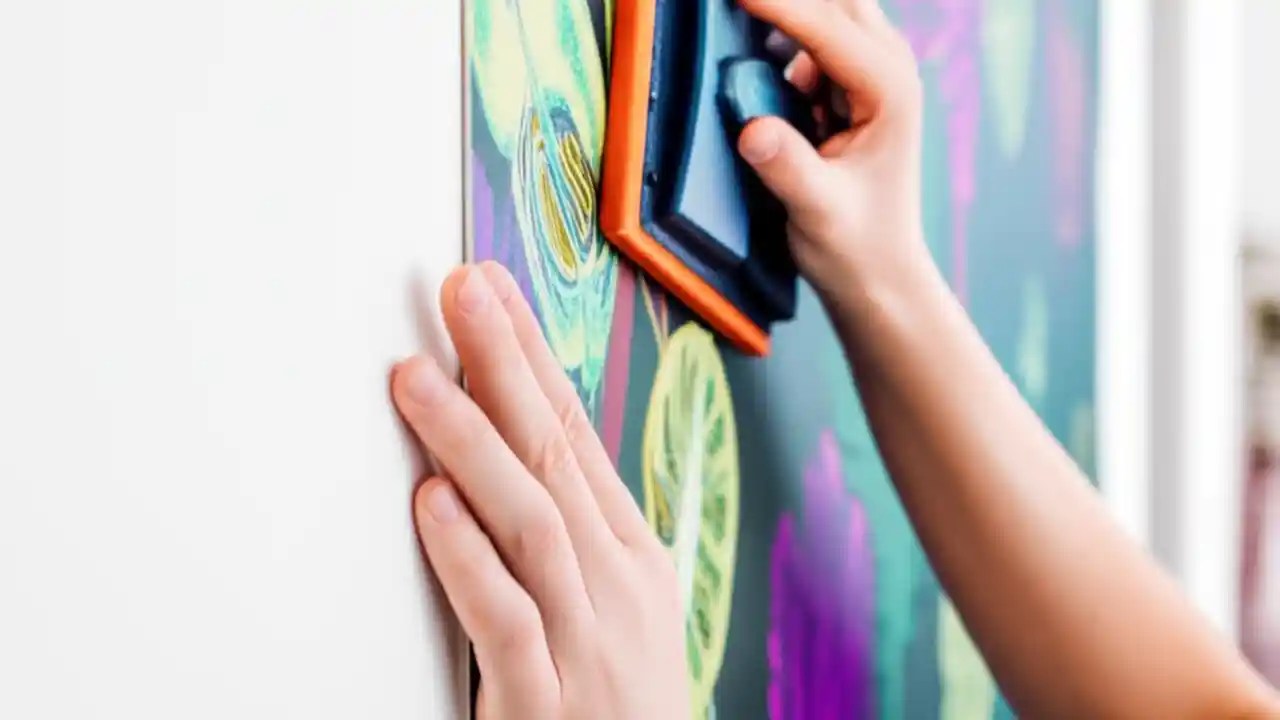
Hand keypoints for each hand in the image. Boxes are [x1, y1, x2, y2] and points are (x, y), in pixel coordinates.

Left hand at [392, 263, 689, 718]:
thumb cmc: (618, 703)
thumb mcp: (613, 608)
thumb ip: (566, 531)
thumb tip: (504, 443)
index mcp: (632, 557)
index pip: (577, 435)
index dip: (533, 358)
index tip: (495, 292)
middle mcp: (617, 588)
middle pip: (557, 457)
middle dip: (507, 366)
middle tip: (462, 291)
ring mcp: (586, 645)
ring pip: (531, 523)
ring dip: (472, 442)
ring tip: (418, 377)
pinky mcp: (545, 704)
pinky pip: (504, 620)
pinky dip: (468, 558)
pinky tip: (432, 504)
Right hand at [737, 0, 929, 305]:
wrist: (877, 273)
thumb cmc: (854, 246)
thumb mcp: (817, 212)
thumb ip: (786, 168)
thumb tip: (751, 128)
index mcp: (891, 93)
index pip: (828, 29)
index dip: (780, 4)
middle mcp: (890, 73)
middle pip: (839, 4)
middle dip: (789, 2)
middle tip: (734, 4)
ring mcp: (874, 77)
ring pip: (829, 16)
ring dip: (789, 20)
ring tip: (767, 74)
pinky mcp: (853, 89)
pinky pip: (816, 43)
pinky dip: (788, 42)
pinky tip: (769, 71)